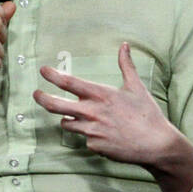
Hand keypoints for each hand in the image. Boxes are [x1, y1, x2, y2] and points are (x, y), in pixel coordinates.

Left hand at [33, 42, 192, 191]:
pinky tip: (106, 135)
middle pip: (56, 105)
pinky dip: (91, 135)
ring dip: (68, 119)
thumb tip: (124, 45)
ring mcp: (91, 131)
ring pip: (66, 123)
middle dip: (42, 98)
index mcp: (101, 95)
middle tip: (35, 94)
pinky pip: (84, 139)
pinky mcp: (94, 146)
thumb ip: (126, 66)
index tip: (43, 70)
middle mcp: (92, 112)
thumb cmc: (147, 114)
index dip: (53, 76)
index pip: (69, 82)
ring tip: (77, 116)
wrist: (157, 144)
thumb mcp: (137, 87)